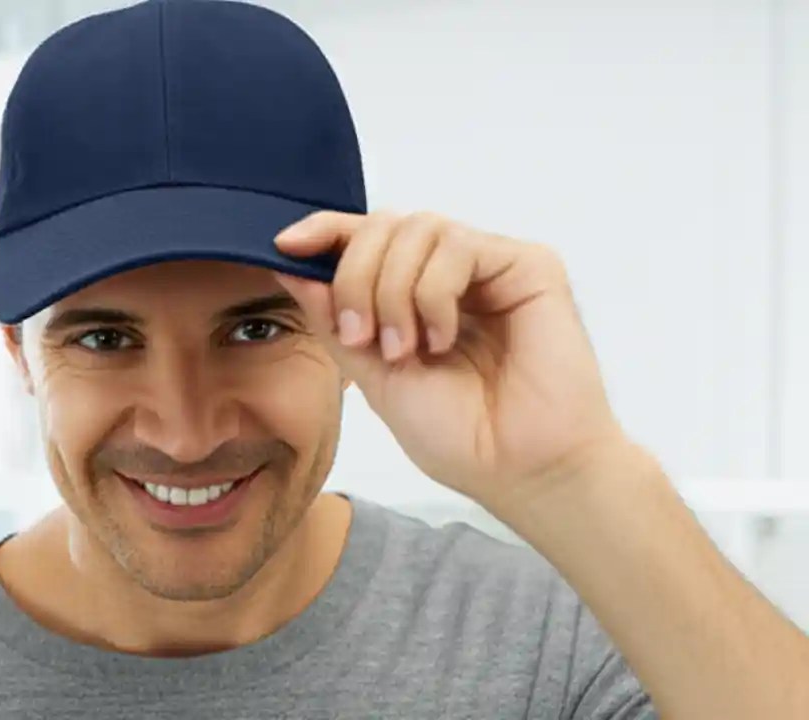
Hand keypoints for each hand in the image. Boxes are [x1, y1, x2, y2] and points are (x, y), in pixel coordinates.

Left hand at [273, 210, 632, 513]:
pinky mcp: (529, 266)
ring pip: (416, 228)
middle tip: (361, 337)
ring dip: (392, 291)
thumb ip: (333, 319)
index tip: (284, 245)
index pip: (366, 238)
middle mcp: (453, 272)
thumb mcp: (373, 373)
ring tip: (405, 349)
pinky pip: (458, 246)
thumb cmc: (458, 434)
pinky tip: (443, 338)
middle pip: (384, 225)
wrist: (517, 469)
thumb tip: (288, 266)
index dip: (324, 231)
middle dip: (355, 276)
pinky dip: (433, 293)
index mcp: (415, 293)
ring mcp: (490, 266)